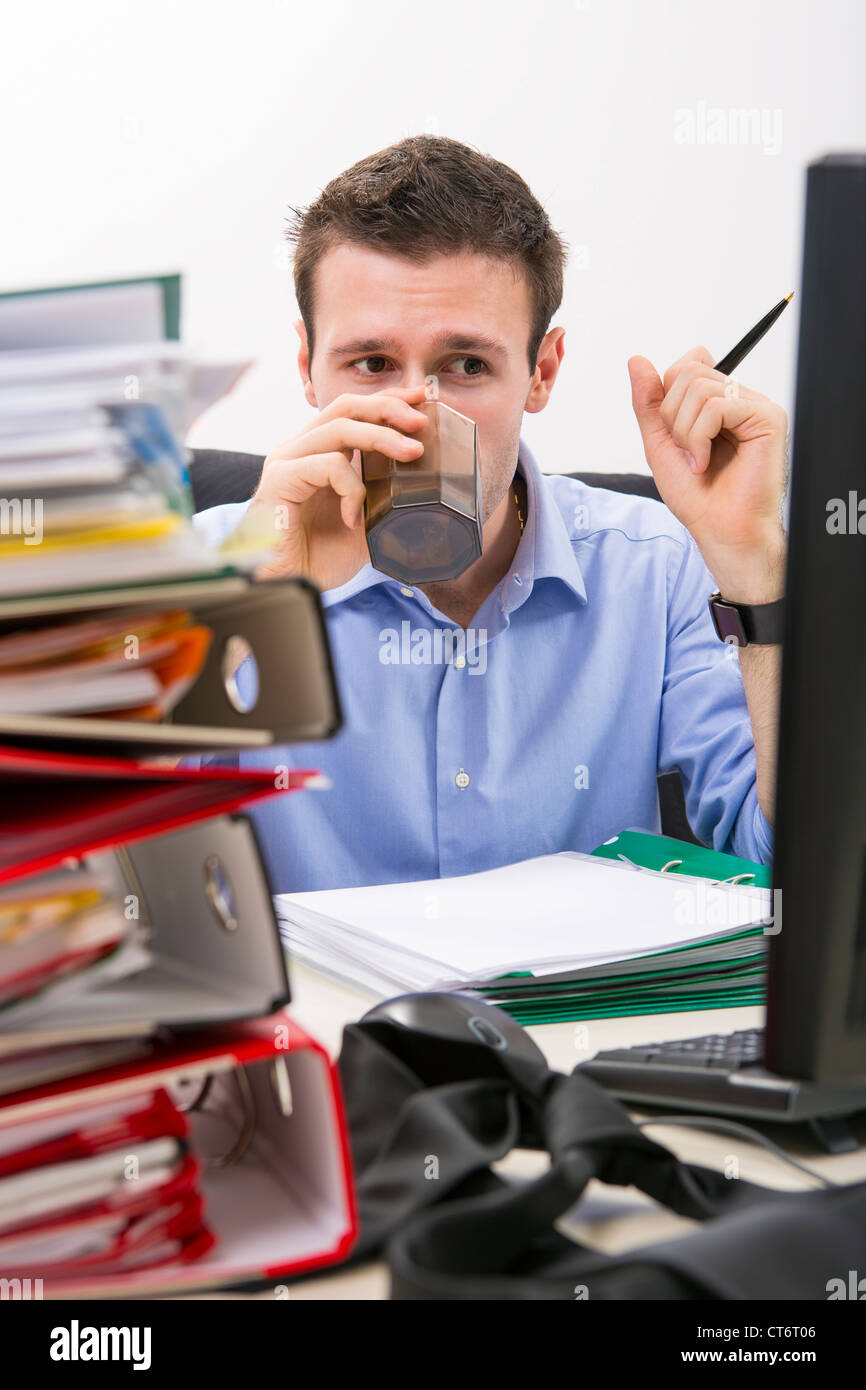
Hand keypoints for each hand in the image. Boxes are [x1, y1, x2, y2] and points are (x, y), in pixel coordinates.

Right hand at [247, 384, 429, 590]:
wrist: (282, 586)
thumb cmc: (316, 557)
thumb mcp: (364, 526)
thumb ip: (385, 505)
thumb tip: (429, 501)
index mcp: (317, 452)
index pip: (353, 410)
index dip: (387, 400)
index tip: (422, 400)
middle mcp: (300, 448)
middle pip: (345, 406)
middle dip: (388, 407)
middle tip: (420, 422)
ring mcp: (287, 460)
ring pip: (339, 428)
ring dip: (382, 437)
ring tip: (412, 453)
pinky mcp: (280, 479)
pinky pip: (328, 465)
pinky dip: (351, 488)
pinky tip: (354, 518)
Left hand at [628, 348, 786, 601]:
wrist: (719, 530)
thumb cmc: (697, 497)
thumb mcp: (659, 443)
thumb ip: (648, 402)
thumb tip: (636, 359)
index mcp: (719, 402)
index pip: (687, 364)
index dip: (668, 397)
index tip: (676, 437)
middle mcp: (740, 399)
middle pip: (688, 371)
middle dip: (672, 417)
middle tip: (687, 452)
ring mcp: (756, 406)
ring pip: (700, 388)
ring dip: (685, 432)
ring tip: (698, 461)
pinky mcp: (767, 418)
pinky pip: (718, 405)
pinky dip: (700, 437)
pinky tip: (706, 463)